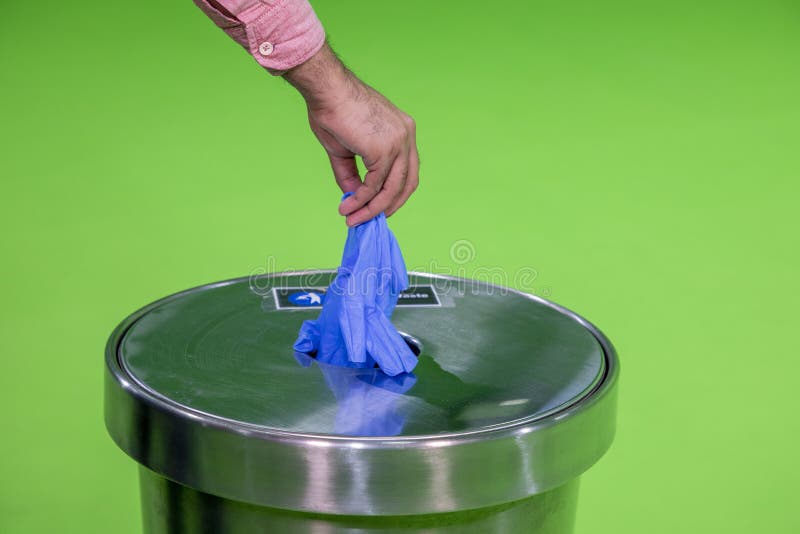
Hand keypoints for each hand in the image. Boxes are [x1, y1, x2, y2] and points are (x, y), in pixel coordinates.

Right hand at [284, 43, 418, 225]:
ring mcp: (398, 143)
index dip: (395, 192)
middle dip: (389, 206)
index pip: (407, 169)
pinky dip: (362, 200)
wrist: (326, 90)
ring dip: (372, 209)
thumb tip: (352, 197)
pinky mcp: (384, 151)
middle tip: (369, 220)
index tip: (378, 205)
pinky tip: (349, 207)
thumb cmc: (333, 110)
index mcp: (403, 131)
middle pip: (407, 183)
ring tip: (353, 219)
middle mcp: (406, 136)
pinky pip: (374, 185)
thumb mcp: (345, 149)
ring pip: (391, 189)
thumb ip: (352, 174)